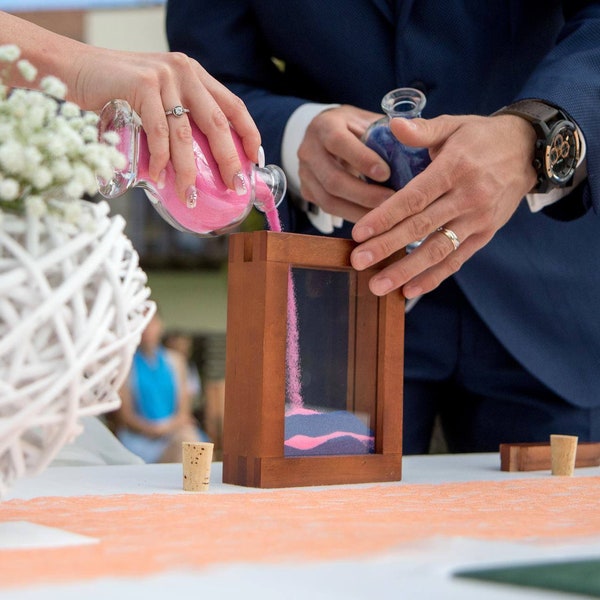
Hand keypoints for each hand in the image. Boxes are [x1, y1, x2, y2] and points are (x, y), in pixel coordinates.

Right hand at [72, 46, 261, 201]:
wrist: (76, 69)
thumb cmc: (119, 91)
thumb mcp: (159, 97)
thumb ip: (181, 116)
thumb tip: (202, 163)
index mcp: (195, 75)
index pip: (233, 105)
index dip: (248, 134)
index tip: (255, 161)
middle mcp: (185, 72)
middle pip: (216, 124)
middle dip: (228, 160)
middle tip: (235, 187)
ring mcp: (164, 77)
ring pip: (185, 136)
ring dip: (189, 172)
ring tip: (190, 196)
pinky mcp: (142, 85)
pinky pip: (158, 134)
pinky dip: (161, 161)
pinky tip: (161, 179)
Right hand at [297, 105, 393, 221]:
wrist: (326, 136)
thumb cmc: (355, 128)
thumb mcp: (368, 120)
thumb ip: (386, 131)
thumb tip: (416, 141)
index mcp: (324, 126)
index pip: (338, 142)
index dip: (362, 159)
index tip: (386, 173)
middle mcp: (308, 151)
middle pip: (333, 179)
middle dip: (364, 193)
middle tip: (391, 201)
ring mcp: (304, 174)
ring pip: (329, 200)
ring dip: (359, 211)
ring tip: (385, 215)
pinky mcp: (307, 193)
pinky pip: (329, 210)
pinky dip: (353, 216)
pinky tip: (373, 219)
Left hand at [350, 114, 536, 296]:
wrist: (528, 151)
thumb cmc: (481, 138)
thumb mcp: (454, 125)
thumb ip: (422, 130)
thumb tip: (393, 125)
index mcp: (454, 169)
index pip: (413, 198)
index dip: (384, 216)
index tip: (358, 232)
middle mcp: (467, 197)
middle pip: (420, 227)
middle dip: (386, 247)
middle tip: (358, 262)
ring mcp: (478, 220)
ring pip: (437, 250)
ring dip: (406, 271)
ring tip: (377, 286)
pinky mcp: (485, 235)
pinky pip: (456, 260)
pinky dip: (433, 277)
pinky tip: (409, 291)